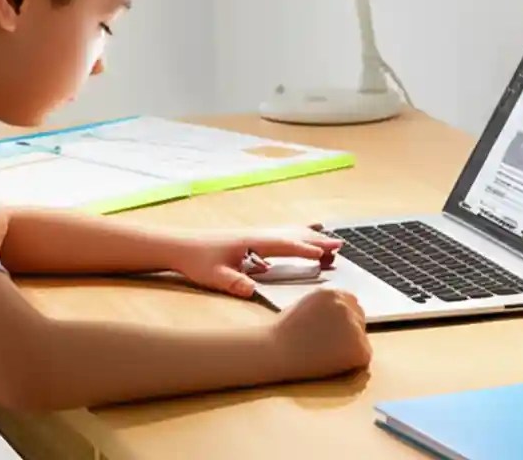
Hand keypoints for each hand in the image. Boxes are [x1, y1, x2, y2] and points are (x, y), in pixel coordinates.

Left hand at [174, 224, 342, 297]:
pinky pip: (282, 235)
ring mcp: (255, 235)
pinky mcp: (252, 239)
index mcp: (252, 242)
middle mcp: (257, 235)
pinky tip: (302, 239)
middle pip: (293, 235)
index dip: (304, 250)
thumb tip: (250, 290)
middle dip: (317, 240)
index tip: (323, 255)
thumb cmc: (197, 260)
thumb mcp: (214, 276)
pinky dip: (298, 235)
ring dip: (311, 236)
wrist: (181, 245)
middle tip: (340, 245)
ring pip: (289, 233)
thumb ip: (233, 282)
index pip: (284, 245)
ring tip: (331, 241)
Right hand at [269, 288, 370, 379]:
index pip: (350, 302)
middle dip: (349, 329)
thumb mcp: (305, 305)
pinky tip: (332, 363)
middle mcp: (345, 305)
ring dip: (350, 345)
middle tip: (330, 345)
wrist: (276, 351)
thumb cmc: (282, 333)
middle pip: (359, 317)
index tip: (333, 330)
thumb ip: (325, 306)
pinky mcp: (359, 347)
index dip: (342, 318)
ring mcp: (354, 325)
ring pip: (361, 336)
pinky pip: (363, 355)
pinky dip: (352, 362)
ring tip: (326, 354)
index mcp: (332, 293)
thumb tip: (338, 315)